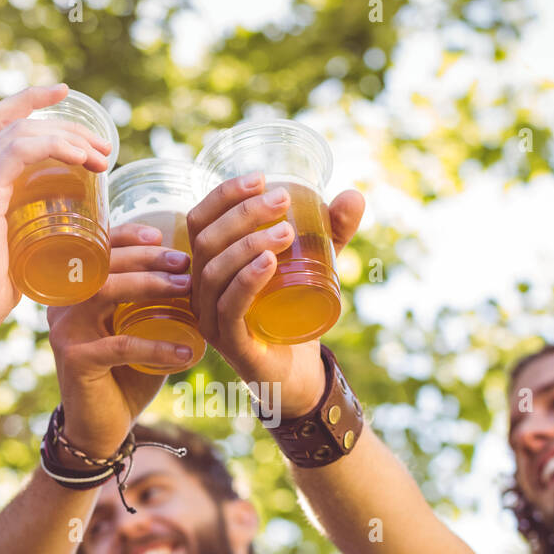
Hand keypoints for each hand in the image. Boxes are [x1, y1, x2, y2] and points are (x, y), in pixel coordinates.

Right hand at [0, 83, 112, 339]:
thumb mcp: (16, 239)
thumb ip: (31, 216)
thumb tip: (72, 210)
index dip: (30, 99)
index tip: (65, 92)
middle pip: (16, 121)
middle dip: (66, 126)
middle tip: (104, 147)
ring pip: (23, 132)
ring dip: (69, 137)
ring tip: (103, 157)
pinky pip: (20, 150)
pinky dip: (56, 146)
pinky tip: (83, 158)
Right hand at [47, 222, 194, 460]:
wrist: (101, 426)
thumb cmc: (126, 373)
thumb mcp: (140, 330)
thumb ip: (156, 303)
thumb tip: (197, 269)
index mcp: (75, 291)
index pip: (97, 250)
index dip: (128, 236)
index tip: (164, 234)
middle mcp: (63, 305)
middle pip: (102, 263)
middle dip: (147, 257)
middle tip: (185, 262)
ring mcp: (65, 332)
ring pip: (105, 291)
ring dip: (149, 285)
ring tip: (187, 289)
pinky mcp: (75, 361)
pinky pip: (121, 345)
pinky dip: (157, 347)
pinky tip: (186, 352)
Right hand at [186, 173, 363, 417]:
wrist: (300, 375)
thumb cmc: (296, 315)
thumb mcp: (315, 266)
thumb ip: (331, 233)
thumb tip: (353, 195)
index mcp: (210, 266)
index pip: (200, 221)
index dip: (224, 195)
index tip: (261, 177)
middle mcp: (202, 292)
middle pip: (206, 241)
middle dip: (243, 214)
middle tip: (281, 200)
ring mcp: (212, 320)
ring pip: (214, 272)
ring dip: (248, 244)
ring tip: (286, 231)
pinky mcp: (231, 344)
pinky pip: (229, 308)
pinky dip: (246, 281)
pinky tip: (269, 262)